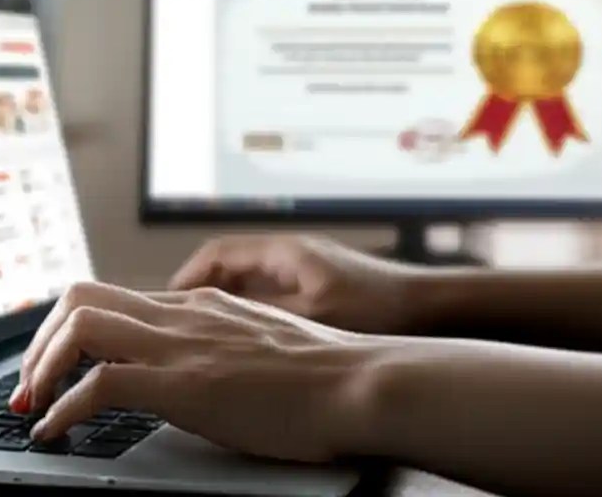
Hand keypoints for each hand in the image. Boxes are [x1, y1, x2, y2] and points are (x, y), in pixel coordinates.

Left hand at [7, 281, 383, 461]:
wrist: (360, 383)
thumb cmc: (327, 377)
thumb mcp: (262, 345)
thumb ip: (223, 345)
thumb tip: (202, 372)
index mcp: (200, 304)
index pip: (115, 296)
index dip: (72, 329)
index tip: (56, 365)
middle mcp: (182, 313)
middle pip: (80, 295)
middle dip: (40, 340)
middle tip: (29, 384)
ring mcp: (180, 344)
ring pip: (78, 323)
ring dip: (39, 366)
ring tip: (32, 405)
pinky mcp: (182, 383)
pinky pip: (98, 382)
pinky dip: (62, 408)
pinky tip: (56, 431)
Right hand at [169, 234, 428, 333]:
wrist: (437, 308)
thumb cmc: (382, 307)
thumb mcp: (314, 317)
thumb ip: (262, 320)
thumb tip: (214, 327)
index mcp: (285, 252)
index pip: (215, 254)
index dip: (184, 279)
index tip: (164, 305)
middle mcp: (293, 257)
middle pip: (228, 270)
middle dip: (198, 296)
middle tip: (176, 326)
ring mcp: (309, 275)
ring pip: (251, 288)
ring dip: (226, 309)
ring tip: (204, 341)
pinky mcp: (324, 295)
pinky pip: (273, 302)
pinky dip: (253, 320)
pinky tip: (250, 350)